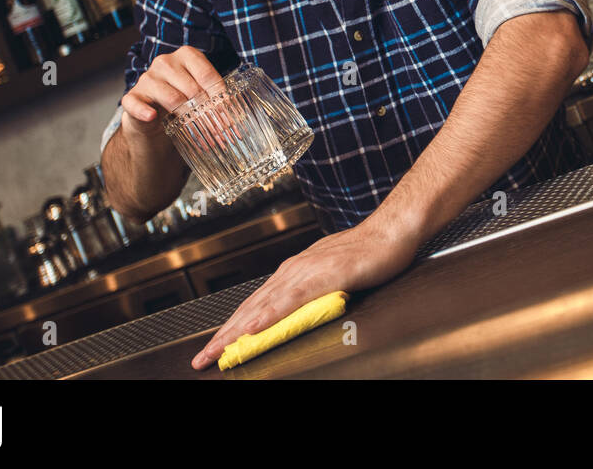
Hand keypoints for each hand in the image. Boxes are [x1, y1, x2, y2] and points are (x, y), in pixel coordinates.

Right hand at [120, 45, 222, 134]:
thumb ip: (215, 97)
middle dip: (207, 112)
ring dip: (186, 117)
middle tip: (219, 132)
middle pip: (192, 88)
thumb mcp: (201, 93)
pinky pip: (137, 104)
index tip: (229, 118)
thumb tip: (235, 117)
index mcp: (186, 55)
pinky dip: (144, 111)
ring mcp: (147, 78)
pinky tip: (152, 116)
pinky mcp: (132, 96)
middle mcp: (165, 62)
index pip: (208, 75)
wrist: (154, 114)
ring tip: (197, 130)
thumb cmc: (182, 99)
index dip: (220, 98)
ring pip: (172, 98)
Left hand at [191, 215, 419, 369]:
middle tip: (201, 359)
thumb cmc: (366, 254)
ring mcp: (304, 273)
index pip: (254, 306)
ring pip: (262, 307)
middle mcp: (292, 272)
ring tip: (217, 351)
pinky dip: (268, 317)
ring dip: (236, 331)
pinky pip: (289, 301)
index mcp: (292, 273)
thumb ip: (310, 295)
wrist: (390, 233)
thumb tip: (292, 315)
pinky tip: (252, 330)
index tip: (213, 349)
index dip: (231, 329)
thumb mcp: (330, 278)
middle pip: (250, 309)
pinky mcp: (322, 277)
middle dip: (223, 336)